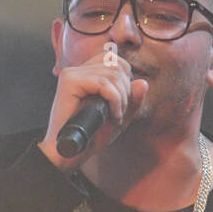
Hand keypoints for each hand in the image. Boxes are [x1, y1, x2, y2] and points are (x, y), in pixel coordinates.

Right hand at [37, 49, 148, 170]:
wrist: (71, 152)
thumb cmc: (92, 136)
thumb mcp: (119, 117)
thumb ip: (133, 101)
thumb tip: (143, 82)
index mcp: (86, 73)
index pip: (114, 59)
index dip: (126, 79)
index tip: (122, 103)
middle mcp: (78, 70)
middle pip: (116, 64)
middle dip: (126, 90)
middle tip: (120, 113)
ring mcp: (72, 74)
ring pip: (112, 74)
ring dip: (121, 98)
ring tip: (115, 117)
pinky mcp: (69, 81)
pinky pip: (103, 83)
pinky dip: (114, 100)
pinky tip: (113, 115)